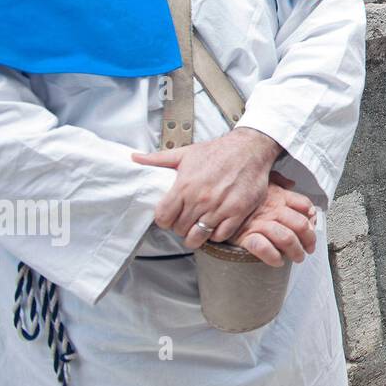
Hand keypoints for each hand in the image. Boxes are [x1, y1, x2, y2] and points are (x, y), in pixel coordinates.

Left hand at [134, 126, 282, 247]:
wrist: (250, 148)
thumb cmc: (218, 151)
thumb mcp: (186, 153)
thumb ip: (159, 159)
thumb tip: (134, 158)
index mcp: (185, 186)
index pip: (163, 218)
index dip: (164, 220)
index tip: (170, 217)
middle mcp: (201, 199)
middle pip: (180, 229)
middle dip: (181, 227)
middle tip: (186, 220)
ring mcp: (220, 207)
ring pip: (199, 236)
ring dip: (197, 235)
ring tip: (199, 227)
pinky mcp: (238, 211)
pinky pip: (221, 235)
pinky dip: (217, 234)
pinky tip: (217, 224)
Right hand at [230, 178, 317, 266]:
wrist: (213, 204)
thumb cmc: (239, 195)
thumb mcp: (259, 182)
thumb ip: (277, 181)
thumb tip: (292, 183)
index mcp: (277, 195)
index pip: (303, 204)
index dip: (312, 217)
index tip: (313, 226)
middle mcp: (271, 209)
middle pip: (299, 224)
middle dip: (309, 239)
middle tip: (309, 248)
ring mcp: (258, 223)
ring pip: (286, 238)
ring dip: (296, 251)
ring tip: (298, 257)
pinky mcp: (244, 236)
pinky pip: (263, 248)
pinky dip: (273, 257)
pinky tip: (277, 261)